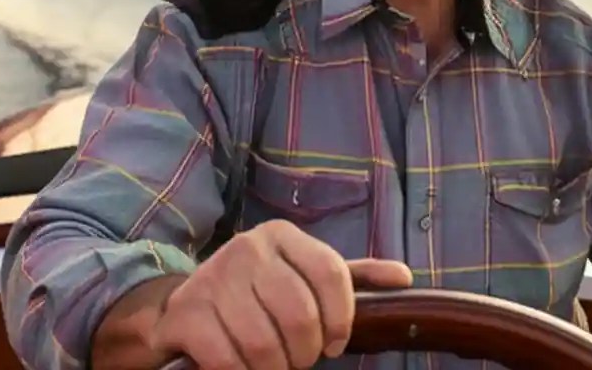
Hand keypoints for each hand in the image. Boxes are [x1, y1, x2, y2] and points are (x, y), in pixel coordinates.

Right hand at [149, 219, 412, 369]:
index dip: (342, 318)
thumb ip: (353, 278)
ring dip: (276, 368)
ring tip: (275, 366)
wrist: (186, 304)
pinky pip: (228, 360)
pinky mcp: (187, 313)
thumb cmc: (259, 293)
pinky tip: (245, 369)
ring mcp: (213, 279)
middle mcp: (247, 249)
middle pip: (300, 314)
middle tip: (300, 360)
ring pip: (264, 343)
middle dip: (306, 352)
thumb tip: (405, 278)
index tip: (336, 345)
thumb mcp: (304, 277)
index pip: (330, 274)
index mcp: (282, 236)